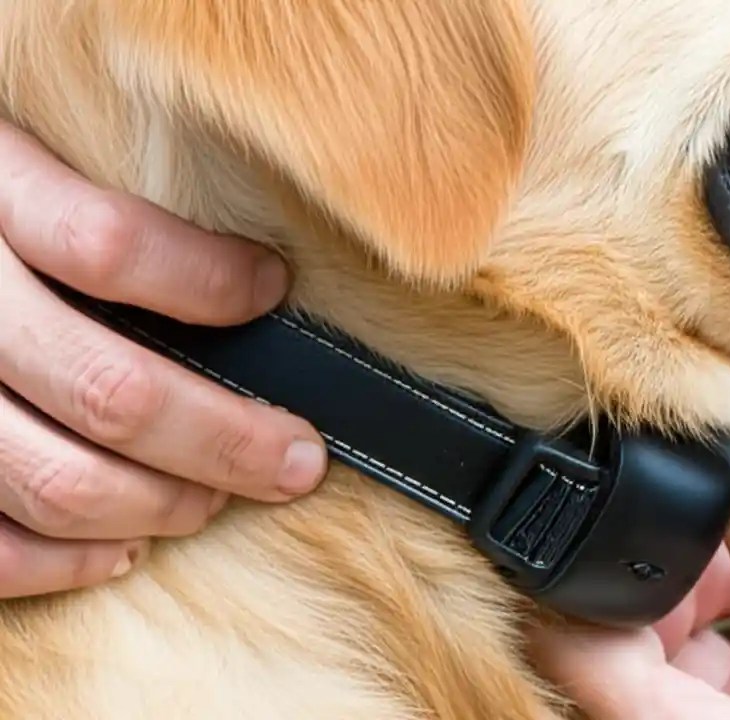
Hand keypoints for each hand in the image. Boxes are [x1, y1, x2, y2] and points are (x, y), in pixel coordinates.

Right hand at [0, 122, 326, 596]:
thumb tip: (254, 267)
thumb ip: (94, 191)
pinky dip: (64, 562)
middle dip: (228, 439)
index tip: (272, 287)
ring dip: (162, 503)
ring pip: (55, 481)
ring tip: (219, 496)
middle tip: (299, 458)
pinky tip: (127, 547)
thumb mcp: (14, 150)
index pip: (107, 246)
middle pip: (110, 392)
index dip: (207, 280)